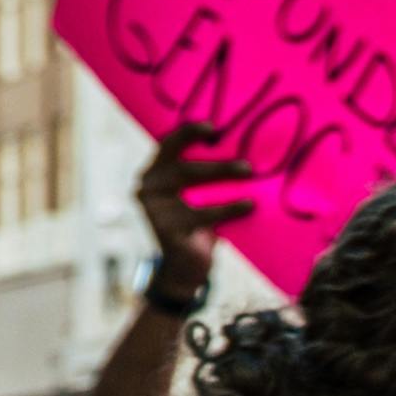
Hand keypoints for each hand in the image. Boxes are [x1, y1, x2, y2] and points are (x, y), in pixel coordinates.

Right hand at [133, 141, 256, 285]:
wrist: (186, 269)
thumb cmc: (199, 226)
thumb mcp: (201, 198)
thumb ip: (209, 178)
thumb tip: (245, 150)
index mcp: (154, 175)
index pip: (166, 146)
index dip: (186, 134)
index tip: (211, 126)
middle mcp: (147, 188)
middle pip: (179, 165)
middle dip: (212, 159)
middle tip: (245, 161)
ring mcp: (153, 209)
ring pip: (187, 184)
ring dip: (220, 174)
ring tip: (248, 171)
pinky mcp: (165, 230)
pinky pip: (202, 215)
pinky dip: (228, 208)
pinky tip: (248, 204)